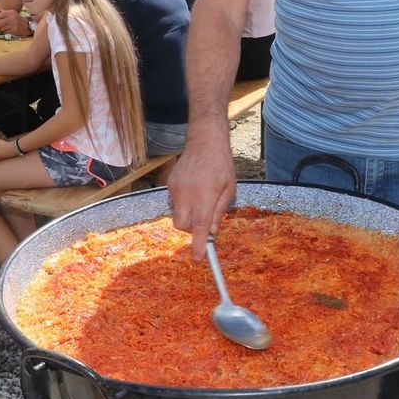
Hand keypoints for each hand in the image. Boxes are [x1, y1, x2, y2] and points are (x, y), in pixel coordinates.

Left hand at [0, 8, 30, 35]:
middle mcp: (11, 17)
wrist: (28, 25)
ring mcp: (13, 24)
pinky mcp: (14, 30)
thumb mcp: (10, 13)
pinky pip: (5, 32)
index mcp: (9, 12)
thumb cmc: (17, 19)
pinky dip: (3, 32)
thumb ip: (1, 12)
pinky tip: (5, 31)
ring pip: (1, 28)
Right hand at [168, 123, 237, 257]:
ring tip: (200, 198)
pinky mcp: (170, 184)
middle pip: (181, 225)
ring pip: (177, 214)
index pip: (199, 227)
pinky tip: (194, 188)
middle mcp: (187, 195)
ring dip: (187, 215)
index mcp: (204, 197)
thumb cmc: (221, 164)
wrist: (204, 141)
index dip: (198, 245)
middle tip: (202, 221)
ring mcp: (176, 189)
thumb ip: (219, 211)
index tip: (199, 257)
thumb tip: (212, 231)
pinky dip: (184, 202)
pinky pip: (175, 201)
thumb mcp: (229, 189)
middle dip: (190, 230)